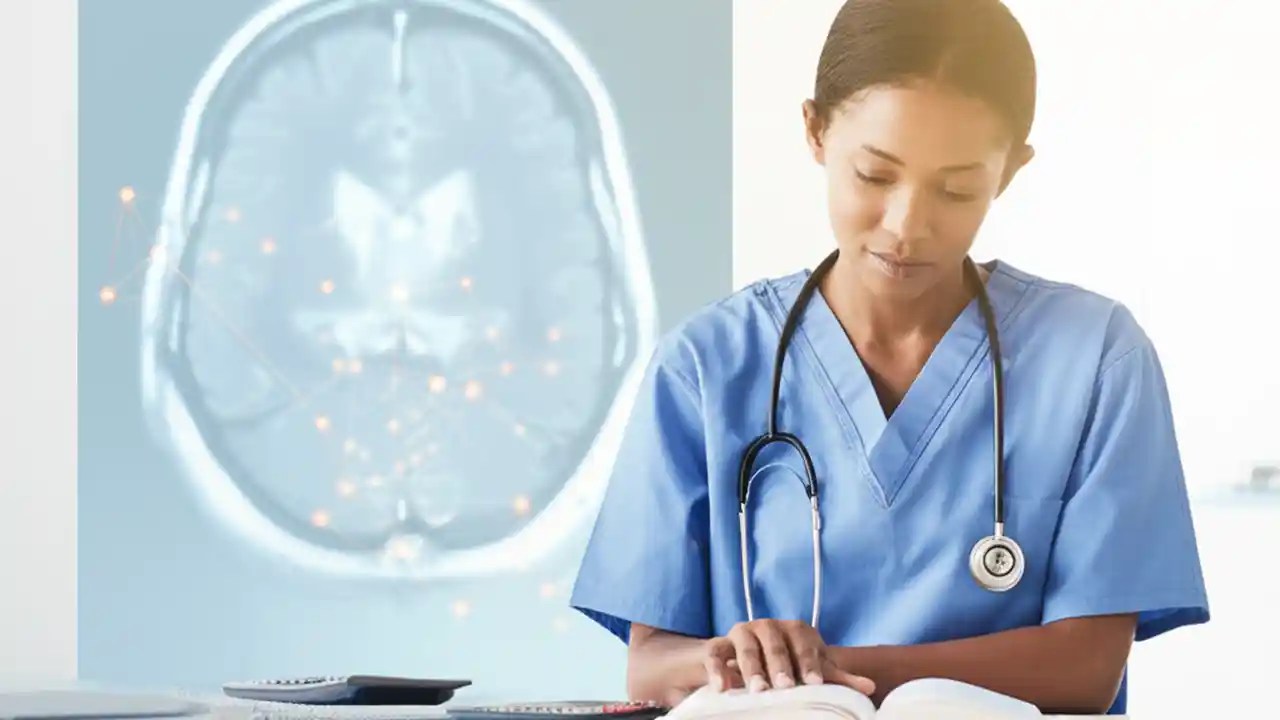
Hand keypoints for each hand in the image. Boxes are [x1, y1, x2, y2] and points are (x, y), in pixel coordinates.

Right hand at [701, 619, 874, 695]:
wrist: (738, 658)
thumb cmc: (784, 664)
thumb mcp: (808, 670)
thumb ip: (834, 678)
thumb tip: (869, 687)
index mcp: (793, 630)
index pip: (804, 641)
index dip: (809, 662)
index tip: (815, 683)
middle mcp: (767, 627)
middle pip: (774, 643)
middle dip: (780, 665)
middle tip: (785, 686)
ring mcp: (741, 633)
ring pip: (746, 646)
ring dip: (752, 668)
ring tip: (758, 690)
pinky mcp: (717, 645)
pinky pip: (715, 653)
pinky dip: (717, 669)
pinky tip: (722, 687)